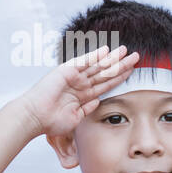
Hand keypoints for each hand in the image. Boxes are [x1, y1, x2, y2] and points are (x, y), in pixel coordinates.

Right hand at [18, 44, 141, 137]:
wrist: (35, 117)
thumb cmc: (50, 121)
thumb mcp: (75, 118)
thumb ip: (87, 109)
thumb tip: (97, 101)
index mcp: (83, 95)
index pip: (105, 84)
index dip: (119, 78)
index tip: (132, 72)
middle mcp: (80, 84)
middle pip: (105, 72)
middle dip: (121, 65)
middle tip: (136, 57)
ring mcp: (74, 76)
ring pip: (98, 66)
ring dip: (112, 59)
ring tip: (126, 52)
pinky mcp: (67, 70)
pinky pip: (84, 62)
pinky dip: (95, 55)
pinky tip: (107, 50)